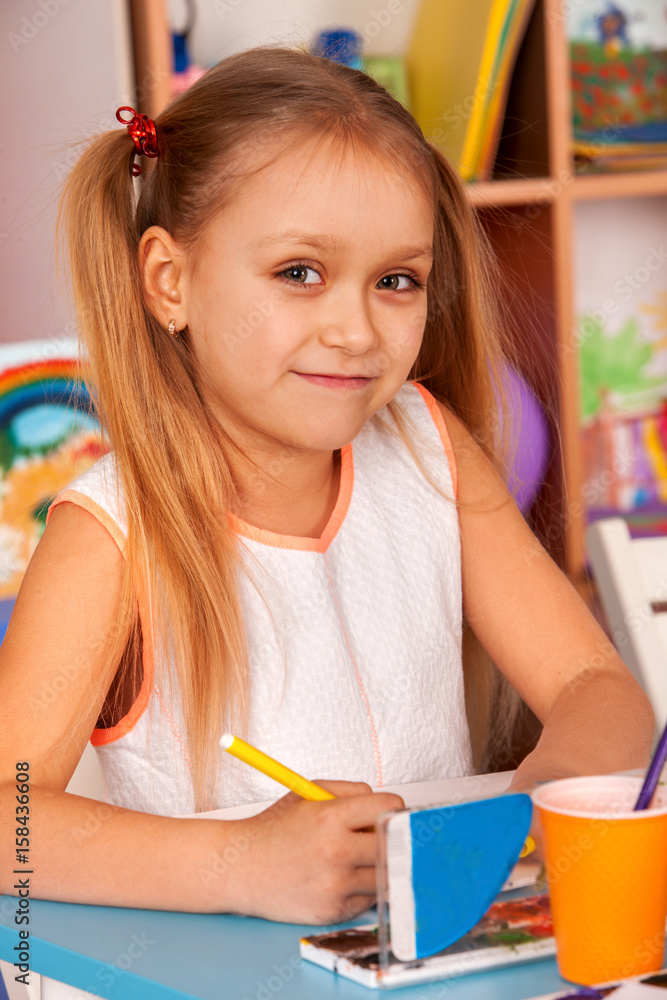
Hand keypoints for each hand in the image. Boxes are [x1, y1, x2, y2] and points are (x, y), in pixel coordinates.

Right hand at [226, 780, 403, 923]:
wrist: (240, 868)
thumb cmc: (274, 828)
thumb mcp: (309, 794)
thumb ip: (352, 792)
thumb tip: (387, 805)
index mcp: (331, 816)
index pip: (389, 807)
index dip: (393, 808)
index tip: (391, 814)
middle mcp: (336, 851)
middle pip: (394, 845)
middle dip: (392, 839)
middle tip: (381, 837)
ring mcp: (335, 885)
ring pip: (385, 875)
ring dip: (378, 866)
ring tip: (357, 858)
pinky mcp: (332, 911)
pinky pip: (367, 899)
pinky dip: (362, 888)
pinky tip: (339, 878)